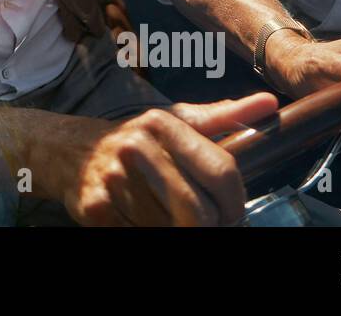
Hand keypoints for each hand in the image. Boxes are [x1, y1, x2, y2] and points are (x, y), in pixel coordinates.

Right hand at [41, 94, 277, 225]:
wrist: (70, 151)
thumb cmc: (135, 139)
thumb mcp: (175, 121)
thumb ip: (223, 117)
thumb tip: (269, 104)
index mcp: (162, 124)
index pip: (222, 172)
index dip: (236, 202)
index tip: (233, 213)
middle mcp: (137, 147)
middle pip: (199, 212)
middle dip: (208, 225)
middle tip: (205, 224)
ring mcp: (114, 178)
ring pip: (170, 230)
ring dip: (175, 231)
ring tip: (169, 218)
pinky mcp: (96, 207)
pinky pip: (141, 236)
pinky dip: (147, 234)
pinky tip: (143, 220)